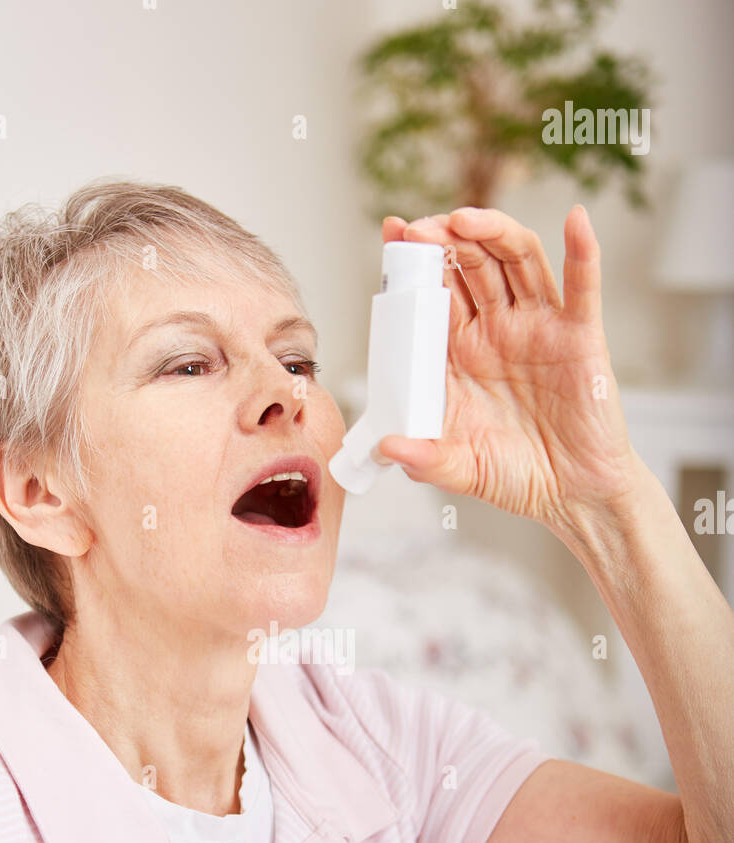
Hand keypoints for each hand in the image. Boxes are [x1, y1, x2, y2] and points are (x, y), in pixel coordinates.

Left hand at [377, 205, 645, 533]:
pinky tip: (576, 221)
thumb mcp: (460, 471)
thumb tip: (387, 448)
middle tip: (420, 230)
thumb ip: (424, 459)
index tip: (392, 233)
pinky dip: (583, 252)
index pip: (433, 293)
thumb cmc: (515, 477)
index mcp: (460, 352)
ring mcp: (539, 328)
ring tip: (463, 220)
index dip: (414, 261)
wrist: (571, 495)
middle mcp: (497, 330)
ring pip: (517, 261)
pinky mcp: (580, 337)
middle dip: (445, 240)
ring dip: (493, 233)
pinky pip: (583, 287)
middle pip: (471, 264)